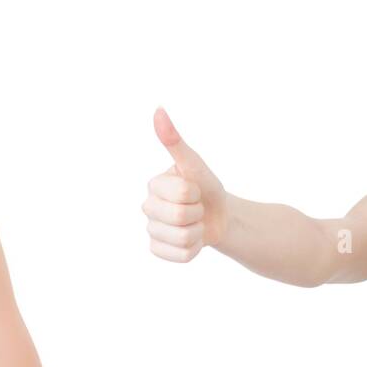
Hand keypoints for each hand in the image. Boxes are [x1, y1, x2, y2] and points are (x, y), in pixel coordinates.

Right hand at [141, 106, 229, 259]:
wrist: (218, 216)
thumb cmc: (207, 187)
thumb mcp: (195, 164)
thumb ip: (175, 141)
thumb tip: (158, 110)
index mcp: (154, 184)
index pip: (182, 193)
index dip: (196, 193)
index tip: (195, 190)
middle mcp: (147, 207)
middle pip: (179, 217)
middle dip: (197, 213)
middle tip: (197, 207)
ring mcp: (151, 230)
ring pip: (182, 238)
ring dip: (198, 232)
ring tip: (195, 223)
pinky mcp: (158, 250)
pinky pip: (181, 255)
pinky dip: (194, 249)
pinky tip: (192, 239)